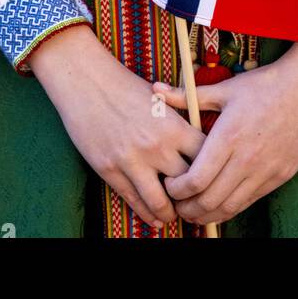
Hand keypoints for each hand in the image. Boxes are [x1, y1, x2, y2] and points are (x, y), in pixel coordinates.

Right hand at [28, 23, 205, 228]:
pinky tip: (154, 218)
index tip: (210, 178)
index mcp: (173, 126)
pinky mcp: (110, 170)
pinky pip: (134, 201)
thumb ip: (177, 124)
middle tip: (194, 203)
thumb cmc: (125, 86)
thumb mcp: (160, 101)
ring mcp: (132, 161)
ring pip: (161, 203)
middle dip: (193, 197)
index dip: (211, 171)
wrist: (86, 80)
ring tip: (173, 215)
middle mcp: (157, 147)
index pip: (206, 159)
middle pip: (187, 185)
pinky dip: (147, 214)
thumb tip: (196, 147)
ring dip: (170, 214)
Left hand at [150, 23, 297, 225]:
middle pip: (209, 200)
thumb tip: (155, 89)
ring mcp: (265, 171)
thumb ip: (188, 96)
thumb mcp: (226, 88)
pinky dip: (230, 209)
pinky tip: (219, 204)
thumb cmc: (266, 85)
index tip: (168, 185)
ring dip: (206, 215)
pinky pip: (249, 202)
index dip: (176, 190)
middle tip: (175, 204)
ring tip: (193, 211)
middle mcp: (246, 159)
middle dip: (186, 208)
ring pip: (229, 208)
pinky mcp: (280, 177)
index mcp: (229, 136)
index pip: (195, 179)